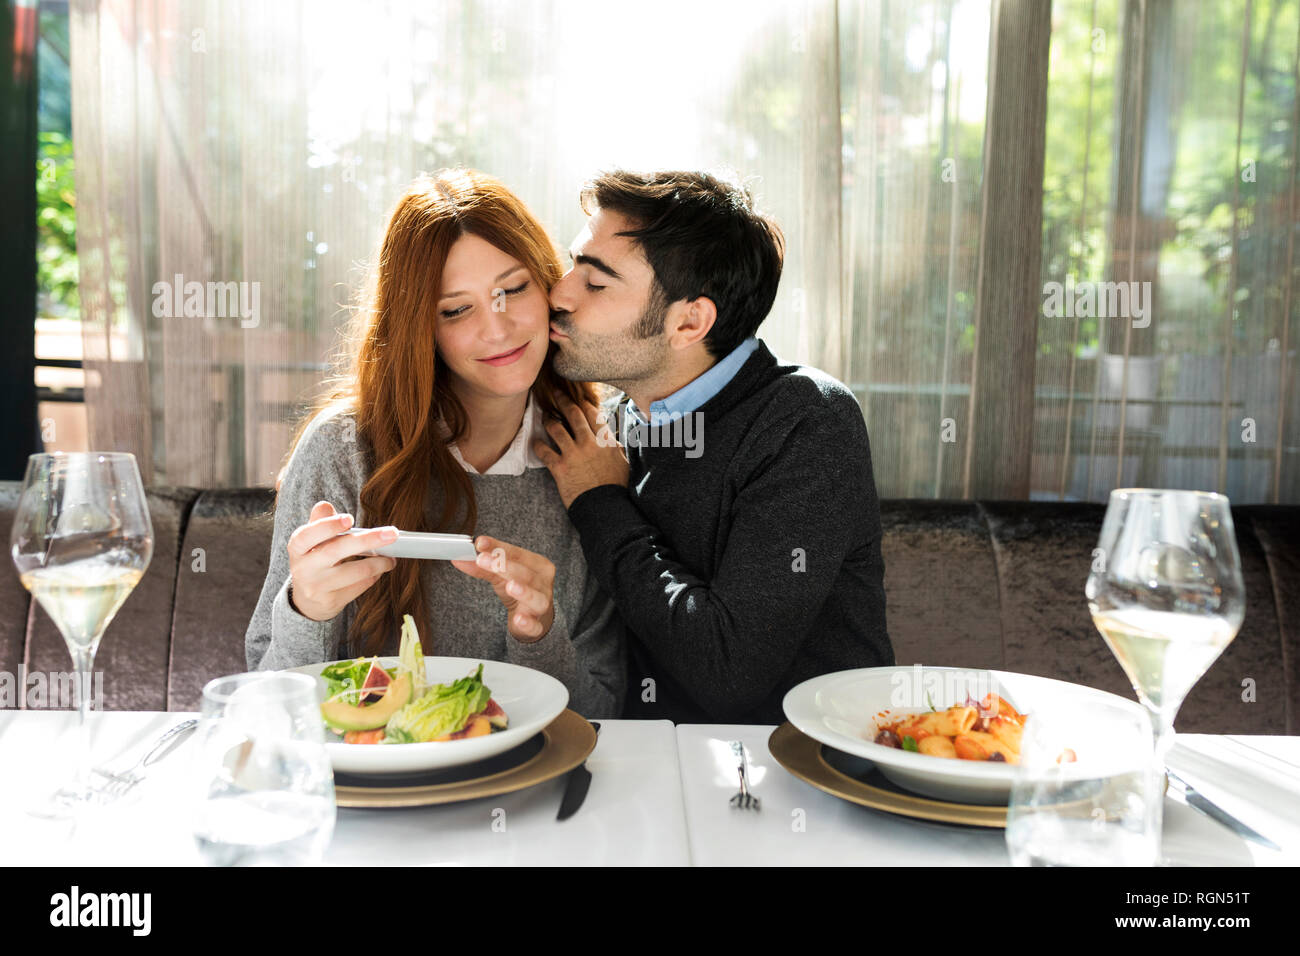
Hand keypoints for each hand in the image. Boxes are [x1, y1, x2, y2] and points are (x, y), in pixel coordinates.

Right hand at [285, 501, 398, 621]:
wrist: (307, 601)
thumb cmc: (315, 561)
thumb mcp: (312, 542)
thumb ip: (320, 522)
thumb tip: (325, 505)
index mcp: (298, 548)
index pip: (307, 535)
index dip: (328, 526)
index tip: (350, 519)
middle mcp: (304, 568)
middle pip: (337, 551)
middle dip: (367, 540)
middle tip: (392, 533)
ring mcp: (317, 587)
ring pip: (355, 572)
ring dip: (379, 563)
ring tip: (390, 558)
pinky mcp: (332, 601)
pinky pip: (360, 585)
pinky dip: (374, 576)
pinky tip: (379, 570)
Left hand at [450, 535, 554, 642]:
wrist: (533, 616)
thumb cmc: (519, 588)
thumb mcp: (501, 575)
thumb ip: (482, 567)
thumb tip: (459, 558)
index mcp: (537, 565)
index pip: (518, 554)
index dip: (499, 548)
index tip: (479, 543)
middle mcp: (543, 583)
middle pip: (526, 574)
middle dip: (505, 567)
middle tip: (483, 560)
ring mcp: (542, 605)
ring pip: (536, 599)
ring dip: (524, 592)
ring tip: (510, 586)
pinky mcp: (536, 626)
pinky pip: (534, 625)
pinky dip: (527, 623)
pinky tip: (519, 619)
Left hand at [532, 394, 627, 507]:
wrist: (605, 508)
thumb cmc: (616, 488)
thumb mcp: (623, 463)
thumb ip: (615, 449)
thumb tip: (612, 441)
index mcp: (605, 441)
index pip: (593, 414)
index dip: (584, 403)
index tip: (579, 398)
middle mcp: (588, 443)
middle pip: (573, 414)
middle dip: (563, 400)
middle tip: (556, 392)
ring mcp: (573, 454)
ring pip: (556, 429)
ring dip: (549, 420)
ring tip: (545, 417)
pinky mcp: (560, 468)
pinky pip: (544, 452)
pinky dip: (538, 445)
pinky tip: (535, 442)